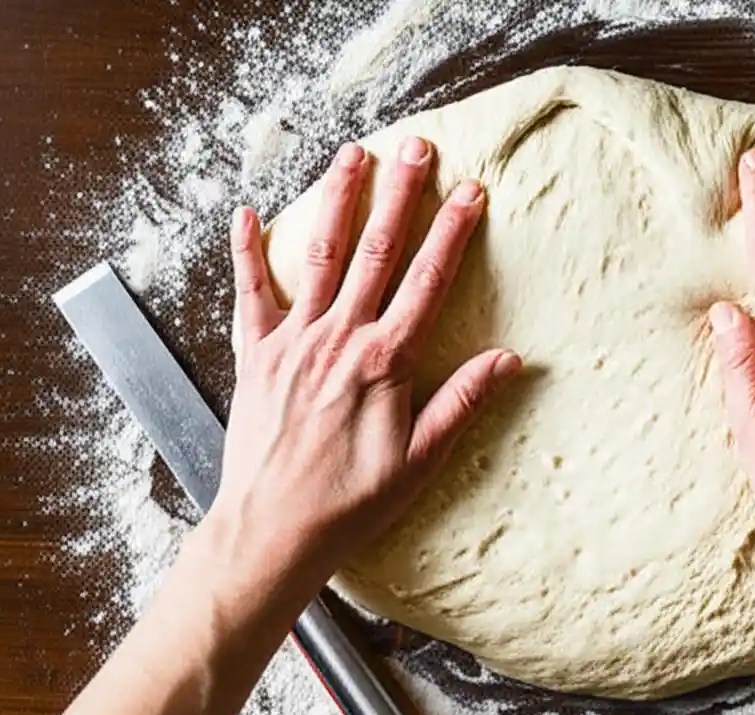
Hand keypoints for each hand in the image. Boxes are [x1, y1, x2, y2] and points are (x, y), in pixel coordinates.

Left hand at [215, 139, 521, 574]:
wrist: (273, 529)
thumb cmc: (352, 501)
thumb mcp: (422, 459)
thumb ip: (462, 401)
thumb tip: (509, 358)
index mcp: (385, 361)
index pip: (428, 280)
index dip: (452, 231)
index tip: (470, 191)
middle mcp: (339, 338)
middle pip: (377, 251)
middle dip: (401, 194)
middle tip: (416, 147)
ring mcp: (293, 341)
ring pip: (319, 255)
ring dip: (338, 200)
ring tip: (352, 155)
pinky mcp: (256, 355)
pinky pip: (250, 294)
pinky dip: (246, 252)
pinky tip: (245, 214)